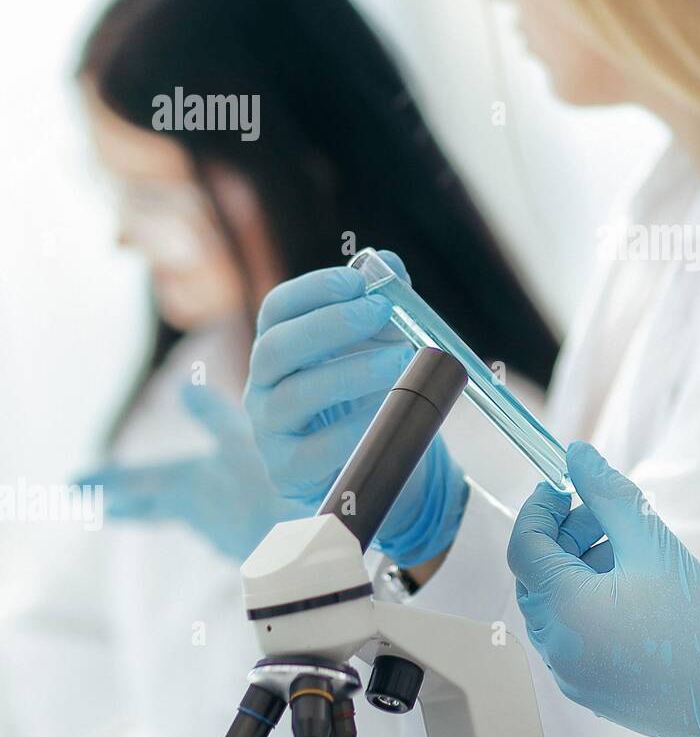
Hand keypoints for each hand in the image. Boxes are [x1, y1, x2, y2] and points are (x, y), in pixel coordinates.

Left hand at [77, 382, 297, 561]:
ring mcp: (216, 532)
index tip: (71, 486)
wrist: (299, 546)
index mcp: (187, 483)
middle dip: (125, 503)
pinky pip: (217, 527)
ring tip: (164, 512)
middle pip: (151, 506)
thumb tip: (186, 386)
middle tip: (100, 508)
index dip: (106, 479)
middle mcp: (194, 511)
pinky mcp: (241, 546)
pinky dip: (212, 518)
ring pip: (184, 517)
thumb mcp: (242, 438)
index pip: (136, 480)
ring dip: (167, 512)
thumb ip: (214, 414)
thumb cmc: (269, 489)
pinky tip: (221, 521)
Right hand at [245, 253, 466, 565]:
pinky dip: (353, 427)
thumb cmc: (375, 395)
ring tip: (400, 359)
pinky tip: (388, 411)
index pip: (277, 309)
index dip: (314, 289)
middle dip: (329, 324)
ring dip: (350, 371)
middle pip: (275, 348)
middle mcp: (263, 385)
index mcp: (280, 347)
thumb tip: (389, 264)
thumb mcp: (383, 346)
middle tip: (380, 310)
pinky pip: (314, 449)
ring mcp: (270, 430)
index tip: (357, 279)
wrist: (383, 462)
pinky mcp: (289, 472)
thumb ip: (384, 307)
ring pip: (293, 396)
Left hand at [508, 441, 699, 736]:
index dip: (539, 508)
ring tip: (629, 553)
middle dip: (563, 537)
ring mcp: (573, 676)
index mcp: (567, 612)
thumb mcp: (654, 544)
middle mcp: (558, 649)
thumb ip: (608, 494)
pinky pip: (572, 636)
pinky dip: (588, 604)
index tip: (564, 485)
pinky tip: (633, 591)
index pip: (525, 547)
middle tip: (605, 517)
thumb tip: (576, 455)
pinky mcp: (592, 690)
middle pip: (536, 577)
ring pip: (554, 606)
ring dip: (578, 569)